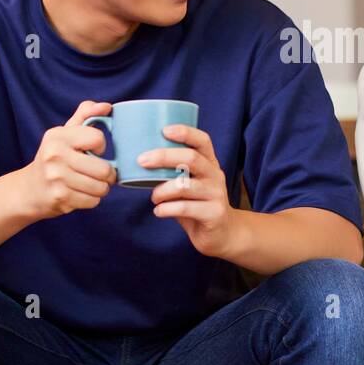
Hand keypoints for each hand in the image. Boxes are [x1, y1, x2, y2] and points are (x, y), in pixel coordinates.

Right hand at [19, 100, 117, 218]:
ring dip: (101, 188)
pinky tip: (81, 194)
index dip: (101, 146)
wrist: (28, 189)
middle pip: (104, 169)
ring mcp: (56, 178)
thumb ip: (85, 114)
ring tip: (91, 183)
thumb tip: (106, 106)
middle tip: (100, 173)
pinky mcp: (60, 198)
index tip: (93, 150)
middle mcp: (55, 156)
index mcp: (58, 136)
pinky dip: (92, 200)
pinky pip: (93, 201)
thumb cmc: (53, 158)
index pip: (98, 137)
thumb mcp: (64, 133)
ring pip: (101, 187)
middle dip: (108, 174)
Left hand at [142, 125, 238, 258]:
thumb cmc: (198, 205)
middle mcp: (215, 175)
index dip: (185, 132)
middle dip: (164, 157)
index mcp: (210, 163)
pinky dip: (166, 209)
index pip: (202, 140)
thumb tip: (140, 161)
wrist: (223, 234)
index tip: (164, 130)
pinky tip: (159, 211)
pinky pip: (185, 208)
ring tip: (153, 197)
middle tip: (142, 161)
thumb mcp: (190, 184)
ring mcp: (216, 194)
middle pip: (191, 158)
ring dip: (162, 190)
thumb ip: (174, 173)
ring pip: (185, 185)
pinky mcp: (214, 213)